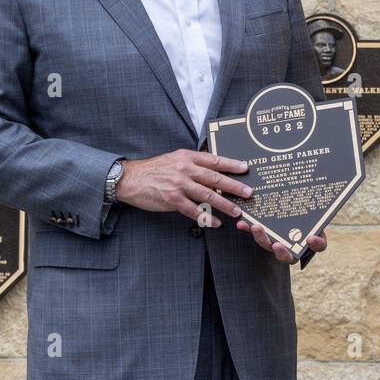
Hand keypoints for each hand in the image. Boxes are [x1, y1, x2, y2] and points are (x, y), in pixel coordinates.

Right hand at [115, 150, 252, 227]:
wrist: (131, 179)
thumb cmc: (155, 169)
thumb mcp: (175, 158)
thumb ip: (193, 163)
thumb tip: (215, 169)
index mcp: (188, 157)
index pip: (214, 160)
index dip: (231, 164)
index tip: (246, 168)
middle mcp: (185, 169)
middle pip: (215, 179)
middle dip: (234, 186)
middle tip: (248, 193)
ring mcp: (179, 185)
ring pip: (207, 196)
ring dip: (224, 205)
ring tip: (236, 211)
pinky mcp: (172, 200)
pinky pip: (193, 210)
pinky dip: (206, 217)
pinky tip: (216, 223)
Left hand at [236, 220, 325, 263]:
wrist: (294, 204)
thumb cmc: (309, 212)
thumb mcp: (317, 213)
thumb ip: (318, 216)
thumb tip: (316, 220)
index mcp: (312, 241)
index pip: (318, 246)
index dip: (315, 244)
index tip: (311, 239)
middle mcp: (294, 247)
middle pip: (288, 255)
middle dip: (281, 251)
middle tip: (277, 245)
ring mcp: (277, 242)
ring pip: (268, 245)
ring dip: (261, 238)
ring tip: (256, 227)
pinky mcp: (264, 234)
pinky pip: (256, 234)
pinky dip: (248, 229)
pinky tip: (241, 224)